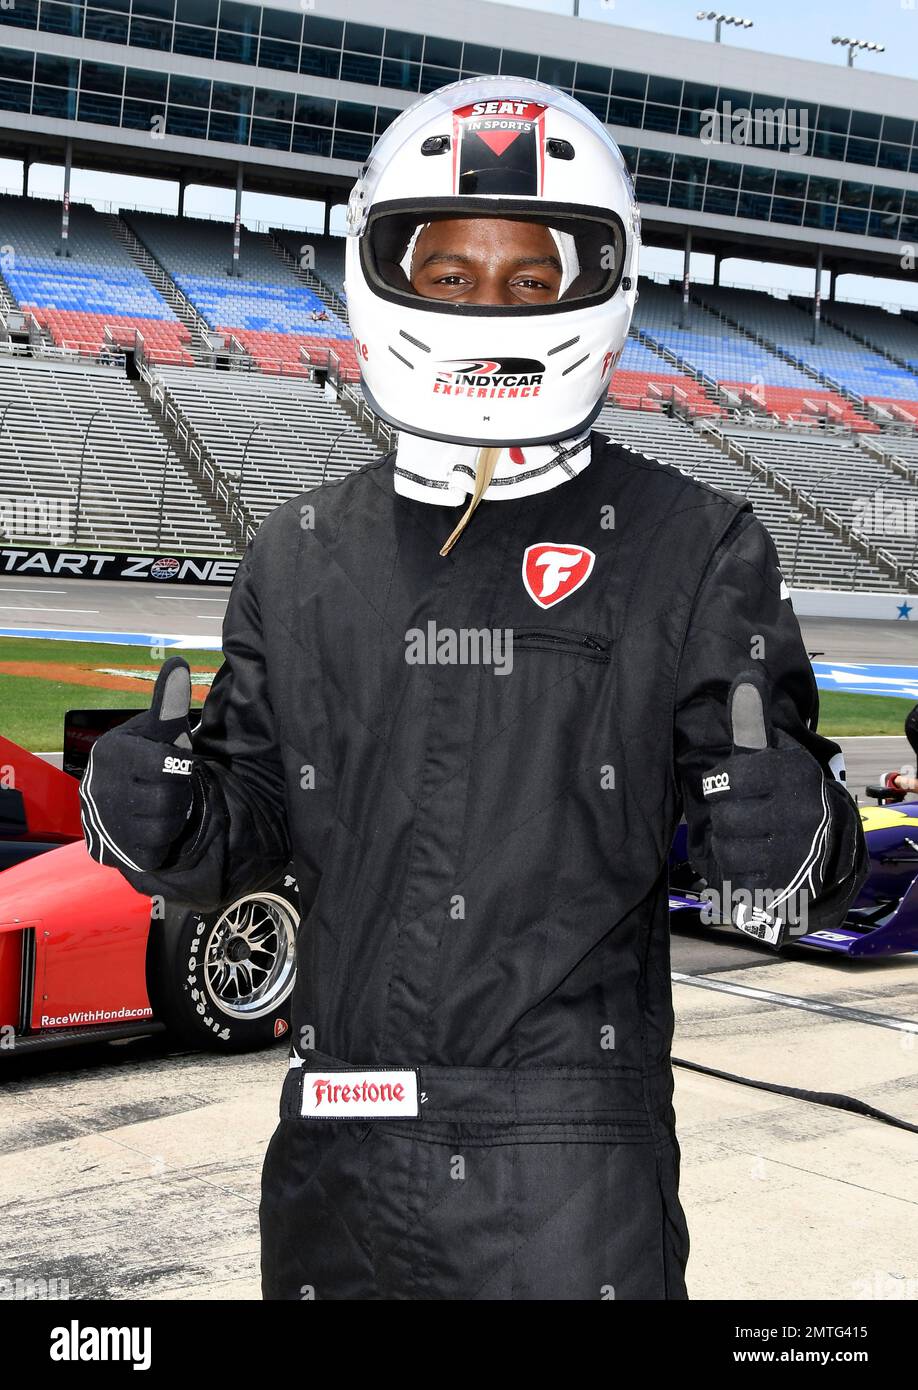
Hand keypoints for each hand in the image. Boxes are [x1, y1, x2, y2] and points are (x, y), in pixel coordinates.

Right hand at [79, 656, 201, 872]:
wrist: (123, 801)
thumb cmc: (149, 758)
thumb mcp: (162, 730)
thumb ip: (170, 702)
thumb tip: (178, 663)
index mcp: (110, 751)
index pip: (168, 766)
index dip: (180, 766)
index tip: (170, 762)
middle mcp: (96, 787)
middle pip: (168, 799)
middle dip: (178, 794)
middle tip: (168, 788)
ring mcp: (98, 822)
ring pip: (163, 827)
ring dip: (173, 818)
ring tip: (161, 806)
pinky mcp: (105, 852)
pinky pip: (153, 851)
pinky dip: (161, 842)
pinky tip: (151, 828)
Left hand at [698, 670, 832, 947]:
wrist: (830, 846)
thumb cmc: (787, 791)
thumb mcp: (775, 753)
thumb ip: (752, 720)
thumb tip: (746, 672)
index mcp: (791, 774)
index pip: (725, 779)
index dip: (722, 784)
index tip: (736, 784)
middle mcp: (798, 813)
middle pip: (723, 818)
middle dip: (727, 818)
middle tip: (746, 815)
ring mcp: (794, 853)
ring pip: (727, 849)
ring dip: (729, 846)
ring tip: (750, 838)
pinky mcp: (788, 886)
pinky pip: (736, 880)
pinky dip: (738, 873)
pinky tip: (755, 862)